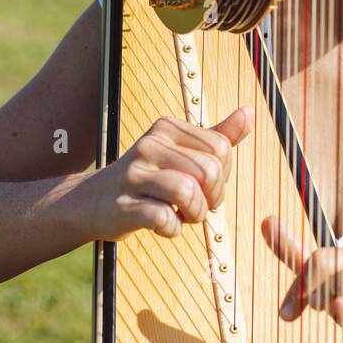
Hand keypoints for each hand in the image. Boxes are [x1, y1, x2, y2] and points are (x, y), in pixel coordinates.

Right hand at [75, 108, 251, 241]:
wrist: (93, 201)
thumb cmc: (148, 177)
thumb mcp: (181, 151)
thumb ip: (218, 135)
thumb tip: (249, 112)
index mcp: (167, 128)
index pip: (219, 148)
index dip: (223, 175)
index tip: (207, 187)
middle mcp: (150, 146)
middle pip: (208, 171)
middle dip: (212, 198)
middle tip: (197, 206)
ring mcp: (134, 175)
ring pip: (188, 192)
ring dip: (195, 214)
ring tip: (183, 215)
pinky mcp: (123, 206)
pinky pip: (163, 218)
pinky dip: (172, 229)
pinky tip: (164, 225)